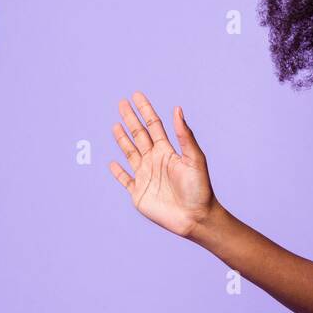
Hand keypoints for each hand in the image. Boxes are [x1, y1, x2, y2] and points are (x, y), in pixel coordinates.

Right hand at [109, 92, 217, 238]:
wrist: (195, 217)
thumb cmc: (199, 188)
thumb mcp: (194, 159)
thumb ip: (184, 135)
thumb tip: (177, 109)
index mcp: (167, 151)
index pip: (153, 125)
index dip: (145, 110)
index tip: (136, 95)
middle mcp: (155, 161)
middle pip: (139, 135)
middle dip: (131, 119)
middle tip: (122, 103)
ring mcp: (145, 176)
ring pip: (130, 153)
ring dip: (122, 139)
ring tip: (115, 125)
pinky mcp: (138, 193)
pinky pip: (125, 180)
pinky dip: (118, 172)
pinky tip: (113, 163)